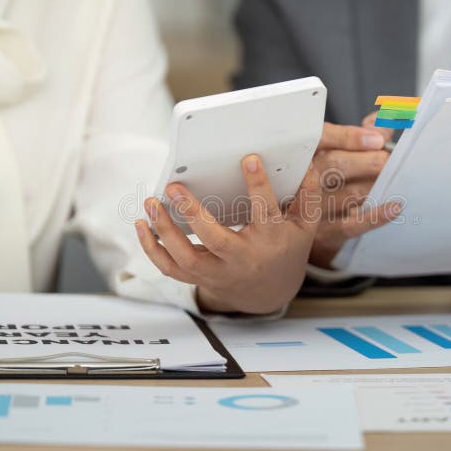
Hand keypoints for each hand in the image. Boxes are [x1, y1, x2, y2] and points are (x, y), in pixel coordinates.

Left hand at [135, 155, 320, 314]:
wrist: (270, 291)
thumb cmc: (286, 249)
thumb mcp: (305, 226)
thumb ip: (307, 196)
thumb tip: (307, 164)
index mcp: (270, 240)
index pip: (265, 212)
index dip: (258, 185)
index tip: (249, 159)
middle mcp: (242, 258)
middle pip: (215, 239)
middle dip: (193, 213)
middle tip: (175, 187)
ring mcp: (218, 271)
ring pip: (185, 257)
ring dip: (164, 231)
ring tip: (152, 202)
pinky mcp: (199, 277)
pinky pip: (170, 268)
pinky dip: (152, 248)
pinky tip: (143, 225)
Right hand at [309, 117, 400, 267]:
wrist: (292, 226)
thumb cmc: (317, 178)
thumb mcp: (330, 150)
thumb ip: (358, 133)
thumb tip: (382, 119)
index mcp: (302, 151)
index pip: (321, 138)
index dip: (350, 137)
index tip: (377, 138)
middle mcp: (302, 178)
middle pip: (334, 165)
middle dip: (368, 160)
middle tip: (388, 159)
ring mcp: (311, 208)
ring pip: (350, 193)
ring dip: (376, 184)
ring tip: (394, 176)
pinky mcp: (324, 233)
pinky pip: (353, 224)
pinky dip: (377, 215)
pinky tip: (394, 206)